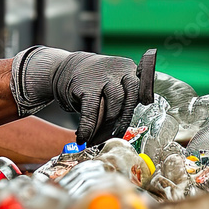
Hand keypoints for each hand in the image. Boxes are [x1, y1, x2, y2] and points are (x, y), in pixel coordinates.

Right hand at [11, 46, 140, 144]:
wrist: (64, 68)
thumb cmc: (94, 81)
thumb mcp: (113, 80)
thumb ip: (124, 95)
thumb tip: (128, 124)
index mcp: (128, 69)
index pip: (140, 87)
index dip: (143, 98)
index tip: (143, 107)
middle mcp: (117, 71)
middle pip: (128, 99)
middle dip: (123, 121)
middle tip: (116, 136)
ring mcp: (101, 78)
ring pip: (113, 108)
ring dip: (107, 128)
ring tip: (99, 140)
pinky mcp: (84, 86)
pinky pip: (90, 112)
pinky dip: (88, 127)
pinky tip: (84, 137)